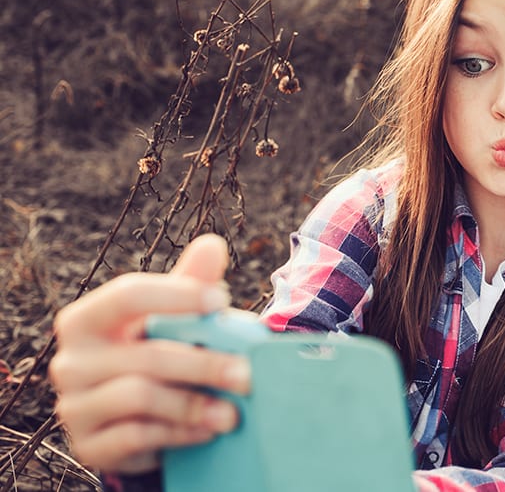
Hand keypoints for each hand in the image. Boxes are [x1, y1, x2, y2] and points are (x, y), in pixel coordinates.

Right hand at [49, 234, 251, 473]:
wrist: (135, 421)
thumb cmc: (156, 352)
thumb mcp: (172, 318)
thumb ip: (191, 282)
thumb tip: (213, 244)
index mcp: (85, 319)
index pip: (127, 295)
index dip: (177, 295)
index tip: (222, 300)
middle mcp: (70, 361)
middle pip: (146, 354)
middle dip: (205, 364)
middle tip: (248, 375)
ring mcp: (74, 406)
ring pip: (140, 396)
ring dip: (195, 404)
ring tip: (234, 412)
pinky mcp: (87, 445)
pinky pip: (135, 436)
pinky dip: (179, 432)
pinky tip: (209, 431)